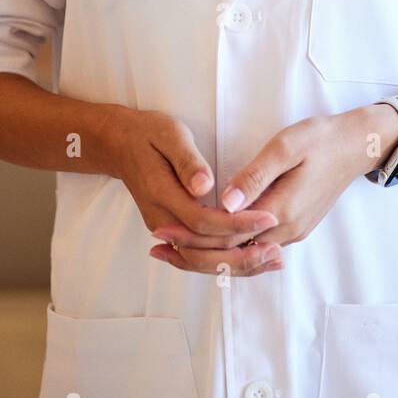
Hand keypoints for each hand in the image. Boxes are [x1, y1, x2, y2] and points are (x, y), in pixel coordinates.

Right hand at [110, 108, 283, 277]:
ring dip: (238, 263)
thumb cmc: (148, 133)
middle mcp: (161, 219)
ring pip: (202, 257)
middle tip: (279, 252)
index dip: (238, 222)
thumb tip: (205, 186)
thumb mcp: (169, 133)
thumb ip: (187, 161)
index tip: (269, 217)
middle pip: (205, 249)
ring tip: (273, 261)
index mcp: (162, 195)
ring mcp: (164, 228)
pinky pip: (199, 252)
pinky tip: (252, 258)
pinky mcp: (171, 229)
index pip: (204, 221)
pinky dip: (225, 259)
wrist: (119, 145)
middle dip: (243, 253)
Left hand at [149, 109, 392, 273]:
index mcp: (281, 213)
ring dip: (206, 255)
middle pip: (231, 257)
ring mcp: (291, 233)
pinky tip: (206, 243)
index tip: (162, 229)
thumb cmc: (320, 139)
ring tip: (171, 249)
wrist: (356, 145)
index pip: (228, 238)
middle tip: (156, 245)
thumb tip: (224, 202)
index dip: (192, 237)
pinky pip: (252, 248)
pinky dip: (226, 250)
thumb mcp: (286, 146)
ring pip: (241, 257)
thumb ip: (254, 175)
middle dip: (191, 253)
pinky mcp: (291, 227)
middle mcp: (286, 232)